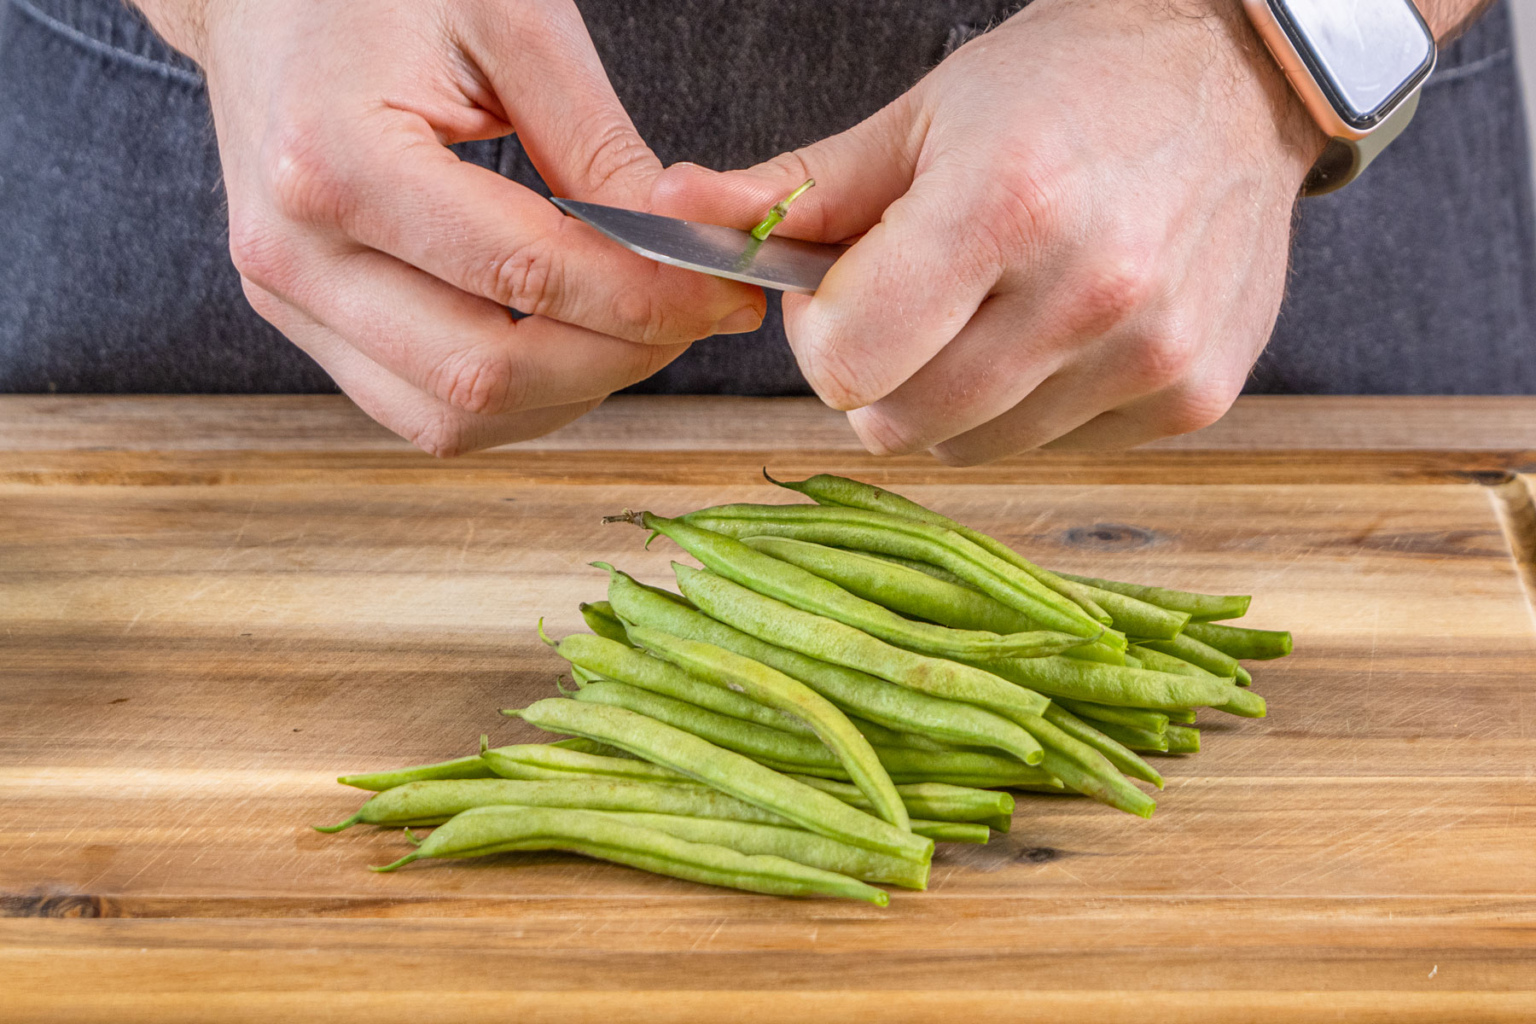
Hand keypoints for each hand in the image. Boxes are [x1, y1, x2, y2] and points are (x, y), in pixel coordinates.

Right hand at [135, 0, 763, 454]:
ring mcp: (287, 301)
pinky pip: (424, 410)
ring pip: (453, 418)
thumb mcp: (512, 25)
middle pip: (486, 374)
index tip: (726, 291)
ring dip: (571, 389)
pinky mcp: (302, 324)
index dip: (646, 297)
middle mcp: (291, 253)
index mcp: (332, 159)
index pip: (524, 272)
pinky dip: (518, 396)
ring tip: (640, 326)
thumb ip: (602, 146)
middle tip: (696, 316)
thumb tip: (694, 245)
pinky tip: (572, 339)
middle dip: (618, 357)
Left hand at [655, 0, 1323, 462]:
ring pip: (973, 449)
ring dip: (954, 395)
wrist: (1235, 81)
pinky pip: (1056, 446)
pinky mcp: (1194, 397)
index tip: (846, 289)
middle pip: (900, 425)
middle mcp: (1091, 291)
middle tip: (913, 300)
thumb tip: (667, 214)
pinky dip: (1035, 402)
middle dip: (878, 374)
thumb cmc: (1060, 89)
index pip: (847, 362)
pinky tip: (1064, 325)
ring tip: (994, 306)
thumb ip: (793, 190)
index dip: (822, 334)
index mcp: (1005, 204)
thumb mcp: (918, 119)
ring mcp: (1152, 355)